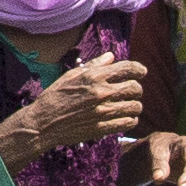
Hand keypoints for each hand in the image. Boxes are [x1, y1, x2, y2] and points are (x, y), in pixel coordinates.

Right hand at [9, 55, 149, 158]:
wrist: (44, 122)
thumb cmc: (56, 96)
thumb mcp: (72, 75)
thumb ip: (95, 65)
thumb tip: (112, 57)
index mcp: (95, 76)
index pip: (129, 68)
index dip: (139, 69)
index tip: (141, 72)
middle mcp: (102, 92)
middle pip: (135, 88)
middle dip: (137, 88)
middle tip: (132, 91)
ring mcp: (103, 111)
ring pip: (135, 106)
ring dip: (134, 105)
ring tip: (129, 105)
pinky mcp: (103, 128)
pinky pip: (128, 122)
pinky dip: (130, 119)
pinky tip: (125, 117)